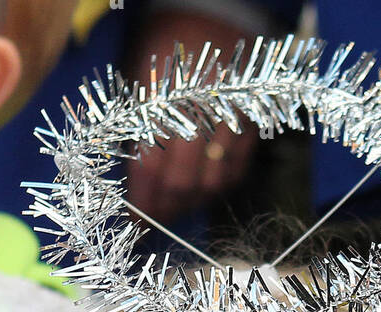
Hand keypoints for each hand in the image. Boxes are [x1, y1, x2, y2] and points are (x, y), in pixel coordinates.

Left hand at [124, 11, 261, 225]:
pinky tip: (201, 192)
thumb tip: (131, 181)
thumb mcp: (140, 77)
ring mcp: (229, 119)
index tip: (134, 221)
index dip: (142, 199)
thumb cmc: (168, 48)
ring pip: (210, 182)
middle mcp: (199, 112)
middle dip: (164, 208)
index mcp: (165, 99)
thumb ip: (134, 125)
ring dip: (190, 204)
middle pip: (181, 180)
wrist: (215, 16)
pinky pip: (235, 171)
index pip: (150, 165)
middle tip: (152, 222)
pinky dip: (217, 188)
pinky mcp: (250, 124)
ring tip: (174, 210)